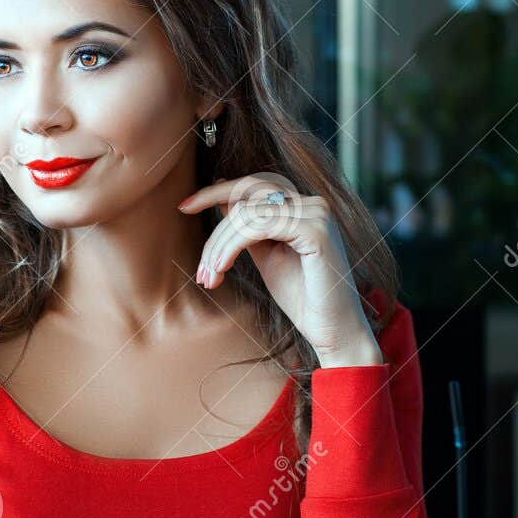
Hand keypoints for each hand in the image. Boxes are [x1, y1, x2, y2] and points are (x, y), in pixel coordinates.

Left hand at [178, 173, 384, 366]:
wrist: (333, 331)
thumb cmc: (304, 299)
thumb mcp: (267, 256)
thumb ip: (248, 228)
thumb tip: (225, 199)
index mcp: (303, 207)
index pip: (253, 186)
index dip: (216, 191)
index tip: (184, 206)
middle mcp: (313, 203)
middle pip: (246, 196)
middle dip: (214, 229)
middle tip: (200, 270)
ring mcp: (317, 213)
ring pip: (247, 213)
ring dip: (219, 247)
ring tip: (210, 278)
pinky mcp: (315, 229)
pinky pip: (257, 226)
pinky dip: (232, 247)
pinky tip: (221, 270)